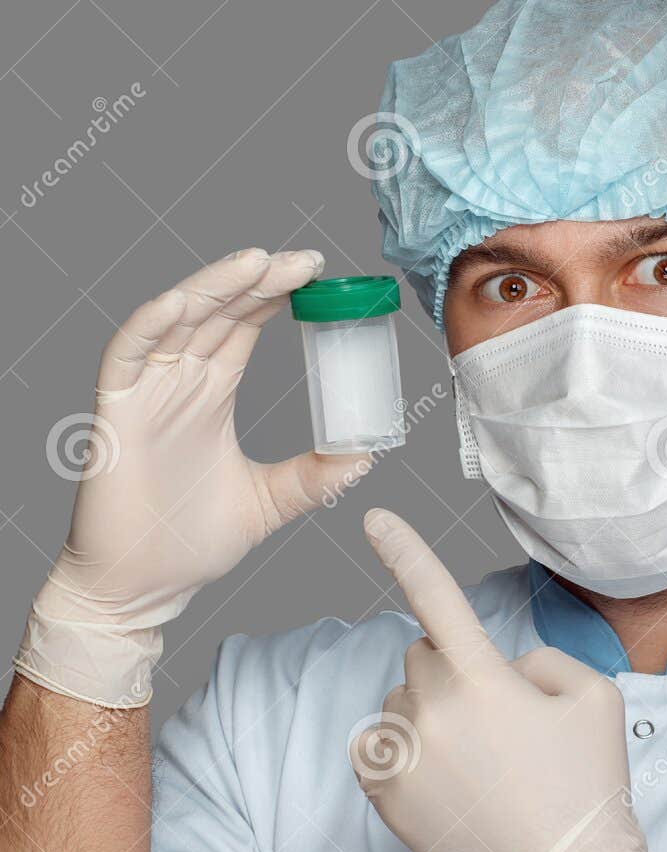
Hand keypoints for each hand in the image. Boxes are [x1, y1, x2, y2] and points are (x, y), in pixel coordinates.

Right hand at [16, 250, 370, 705]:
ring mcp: (144, 395)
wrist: (141, 590)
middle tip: (304, 261)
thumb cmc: (188, 545)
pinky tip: (180, 302)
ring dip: (213, 287)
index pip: (243, 326)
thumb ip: (314, 478)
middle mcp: (177, 384)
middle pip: (216, 312)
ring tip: (257, 262)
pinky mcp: (115, 415)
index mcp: (210, 395)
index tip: (317, 275)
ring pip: (176, 321)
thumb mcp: (270, 502)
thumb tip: (367, 458)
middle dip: (257, 281)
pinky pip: (125, 355)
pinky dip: (149, 325)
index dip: (274, 295)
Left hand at [351, 510, 666, 851]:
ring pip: (403, 700)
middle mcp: (432, 711)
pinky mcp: (384, 794)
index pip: (437, 598)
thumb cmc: (588, 789)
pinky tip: (447, 782)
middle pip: (423, 655)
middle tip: (499, 723)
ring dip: (431, 714)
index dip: (406, 551)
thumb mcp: (597, 699)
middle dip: (453, 670)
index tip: (374, 518)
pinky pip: (380, 744)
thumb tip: (503, 669)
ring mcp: (402, 755)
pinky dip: (406, 751)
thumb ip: (543, 660)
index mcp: (483, 680)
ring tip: (482, 766)